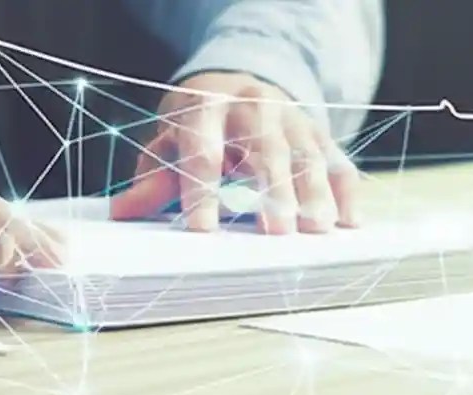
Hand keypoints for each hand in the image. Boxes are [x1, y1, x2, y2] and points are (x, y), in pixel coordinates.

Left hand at [111, 72, 360, 233]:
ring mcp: (290, 117)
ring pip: (306, 154)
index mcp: (205, 106)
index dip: (201, 190)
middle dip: (272, 189)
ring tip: (318, 229)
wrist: (240, 85)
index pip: (203, 150)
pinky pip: (337, 159)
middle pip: (264, 149)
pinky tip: (350, 221)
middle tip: (277, 231)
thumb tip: (123, 211)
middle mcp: (252, 105)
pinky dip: (345, 191)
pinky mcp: (319, 132)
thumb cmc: (198, 128)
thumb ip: (153, 178)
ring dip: (314, 192)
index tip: (203, 229)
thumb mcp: (169, 144)